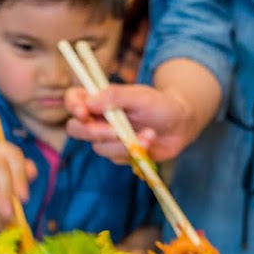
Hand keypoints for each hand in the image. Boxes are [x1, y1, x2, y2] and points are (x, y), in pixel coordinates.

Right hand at [64, 84, 195, 163]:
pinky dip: (133, 151)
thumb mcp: (141, 96)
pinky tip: (149, 142)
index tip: (84, 112)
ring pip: (99, 147)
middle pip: (76, 129)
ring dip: (123, 144)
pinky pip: (115, 158)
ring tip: (149, 135)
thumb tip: (90, 101)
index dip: (73, 106)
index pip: (74, 99)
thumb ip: (116, 96)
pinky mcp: (118, 154)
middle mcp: (98, 119)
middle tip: (116, 131)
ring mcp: (107, 138)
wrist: (181, 126)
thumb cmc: (160, 105)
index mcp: (99, 99)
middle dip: (95, 132)